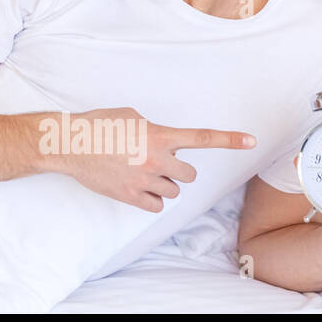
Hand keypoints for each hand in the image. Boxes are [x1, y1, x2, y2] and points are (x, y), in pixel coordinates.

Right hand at [53, 106, 256, 212]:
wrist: (70, 145)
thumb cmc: (97, 125)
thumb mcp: (130, 115)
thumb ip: (153, 129)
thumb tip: (161, 141)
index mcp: (159, 136)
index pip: (202, 138)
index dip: (230, 139)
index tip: (251, 141)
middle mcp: (156, 159)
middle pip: (188, 174)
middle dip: (177, 169)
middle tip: (156, 161)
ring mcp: (145, 181)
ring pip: (173, 191)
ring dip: (162, 183)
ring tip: (138, 171)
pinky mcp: (131, 196)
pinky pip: (157, 205)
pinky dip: (151, 198)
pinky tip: (136, 186)